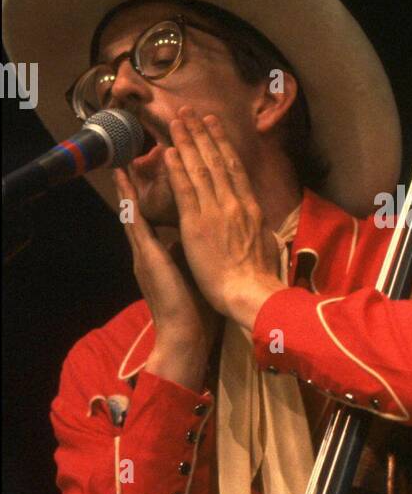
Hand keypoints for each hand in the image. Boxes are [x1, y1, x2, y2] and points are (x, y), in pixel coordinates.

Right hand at [113, 166, 220, 387]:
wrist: (186, 335)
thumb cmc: (197, 310)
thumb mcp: (196, 273)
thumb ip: (195, 255)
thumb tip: (206, 241)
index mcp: (162, 255)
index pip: (158, 219)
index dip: (159, 197)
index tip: (158, 174)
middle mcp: (150, 251)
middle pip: (143, 210)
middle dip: (138, 186)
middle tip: (133, 158)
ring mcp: (145, 253)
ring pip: (135, 212)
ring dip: (129, 187)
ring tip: (122, 163)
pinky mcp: (146, 257)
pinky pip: (136, 222)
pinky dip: (129, 201)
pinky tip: (122, 182)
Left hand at [164, 107, 284, 329]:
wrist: (251, 293)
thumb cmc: (262, 278)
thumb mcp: (270, 247)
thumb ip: (262, 232)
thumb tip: (264, 226)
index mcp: (251, 209)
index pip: (234, 170)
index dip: (222, 145)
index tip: (214, 127)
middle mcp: (234, 203)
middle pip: (216, 161)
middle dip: (203, 134)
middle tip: (192, 112)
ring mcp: (216, 211)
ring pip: (200, 170)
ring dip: (188, 143)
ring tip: (177, 122)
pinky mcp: (197, 224)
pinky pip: (186, 191)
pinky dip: (178, 169)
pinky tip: (170, 152)